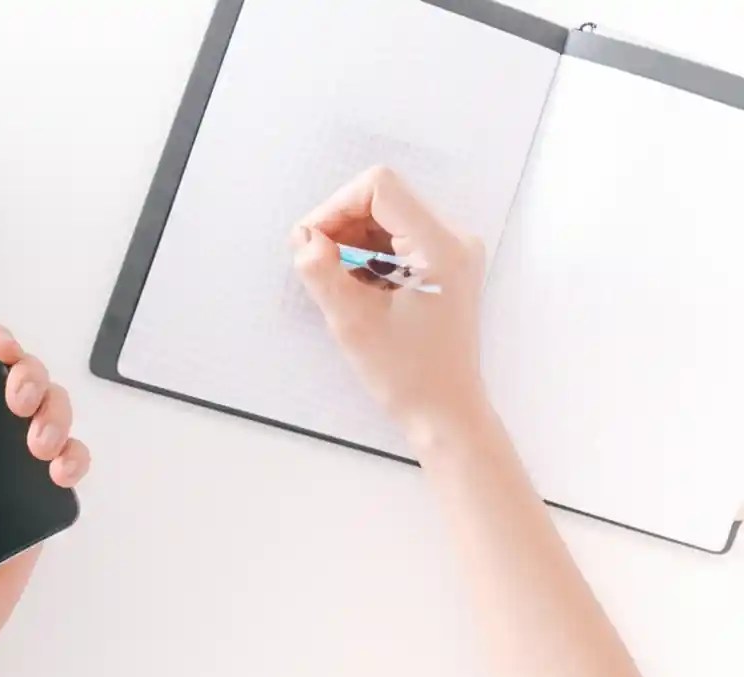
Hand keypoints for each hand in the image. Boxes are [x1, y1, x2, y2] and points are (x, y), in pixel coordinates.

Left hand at [0, 324, 90, 654]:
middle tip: (14, 397)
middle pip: (27, 376)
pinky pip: (75, 459)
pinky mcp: (44, 495)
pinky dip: (75, 456)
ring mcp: (20, 462)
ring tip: (35, 445)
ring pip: (56, 410)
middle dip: (30, 373)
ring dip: (55, 414)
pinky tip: (56, 473)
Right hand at [289, 166, 488, 437]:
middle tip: (320, 267)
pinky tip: (360, 288)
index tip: (313, 246)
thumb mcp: (351, 321)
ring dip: (352, 240)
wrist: (444, 410)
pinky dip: (369, 253)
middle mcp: (453, 237)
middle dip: (341, 226)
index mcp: (438, 245)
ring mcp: (452, 249)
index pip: (378, 186)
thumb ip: (320, 270)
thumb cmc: (404, 373)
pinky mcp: (444, 263)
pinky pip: (397, 236)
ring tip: (341, 282)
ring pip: (385, 215)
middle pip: (382, 197)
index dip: (334, 207)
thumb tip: (302, 236)